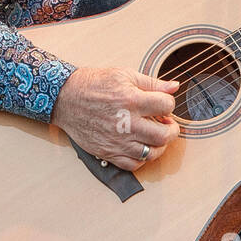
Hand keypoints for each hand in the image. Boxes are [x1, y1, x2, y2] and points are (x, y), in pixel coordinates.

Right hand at [51, 64, 180, 171]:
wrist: (65, 98)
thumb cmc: (94, 84)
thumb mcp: (124, 75)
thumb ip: (152, 83)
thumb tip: (174, 87)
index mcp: (132, 100)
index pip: (167, 106)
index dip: (168, 104)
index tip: (162, 105)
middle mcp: (127, 123)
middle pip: (164, 135)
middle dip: (171, 129)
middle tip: (166, 124)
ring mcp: (118, 141)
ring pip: (152, 153)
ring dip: (159, 145)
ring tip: (154, 136)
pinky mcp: (108, 153)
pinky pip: (133, 164)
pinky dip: (142, 159)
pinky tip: (140, 147)